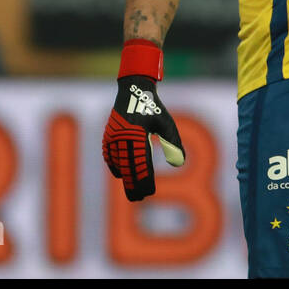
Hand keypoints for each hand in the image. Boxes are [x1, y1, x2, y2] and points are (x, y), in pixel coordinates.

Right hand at [102, 76, 185, 200]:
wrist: (134, 89)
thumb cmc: (154, 107)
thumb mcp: (167, 123)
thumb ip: (173, 142)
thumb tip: (180, 163)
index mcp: (137, 134)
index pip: (142, 164)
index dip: (145, 180)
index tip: (150, 192)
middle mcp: (122, 137)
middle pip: (128, 168)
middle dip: (133, 185)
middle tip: (139, 199)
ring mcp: (113, 137)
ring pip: (118, 164)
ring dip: (125, 179)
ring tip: (132, 192)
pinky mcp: (108, 136)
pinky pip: (110, 156)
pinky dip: (115, 166)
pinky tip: (121, 175)